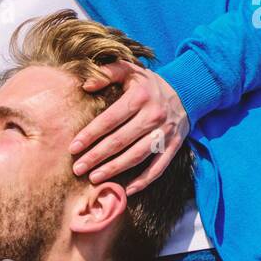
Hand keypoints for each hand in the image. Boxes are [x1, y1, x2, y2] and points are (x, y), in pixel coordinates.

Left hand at [69, 61, 188, 193]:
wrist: (187, 91)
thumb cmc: (148, 84)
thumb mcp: (130, 70)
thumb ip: (107, 73)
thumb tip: (85, 85)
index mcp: (139, 97)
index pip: (110, 120)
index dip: (90, 135)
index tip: (73, 148)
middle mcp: (153, 116)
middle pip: (120, 141)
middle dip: (96, 156)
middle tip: (78, 169)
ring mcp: (165, 133)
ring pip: (136, 156)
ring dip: (115, 169)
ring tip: (94, 178)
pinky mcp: (174, 145)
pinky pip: (158, 167)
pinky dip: (144, 181)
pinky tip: (127, 189)